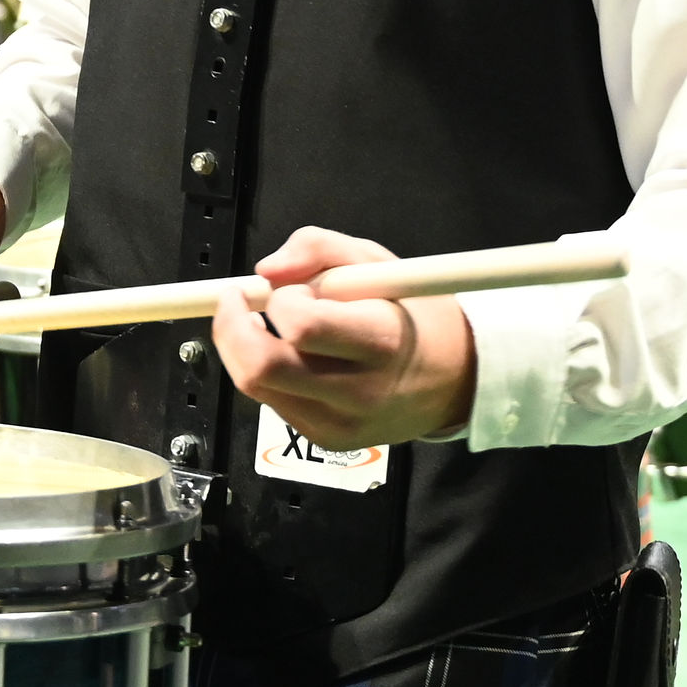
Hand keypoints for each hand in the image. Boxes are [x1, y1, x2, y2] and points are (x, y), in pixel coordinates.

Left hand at [213, 226, 477, 453]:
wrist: (455, 378)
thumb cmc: (414, 313)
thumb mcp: (375, 261)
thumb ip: (318, 248)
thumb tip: (267, 268)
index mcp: (380, 340)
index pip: (302, 326)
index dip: (276, 299)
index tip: (272, 284)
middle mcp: (359, 391)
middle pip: (262, 369)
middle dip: (231, 328)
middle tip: (237, 301)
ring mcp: (340, 423)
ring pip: (257, 387)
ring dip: (242, 348)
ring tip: (266, 324)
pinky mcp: (327, 439)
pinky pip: (273, 403)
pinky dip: (267, 373)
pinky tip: (292, 355)